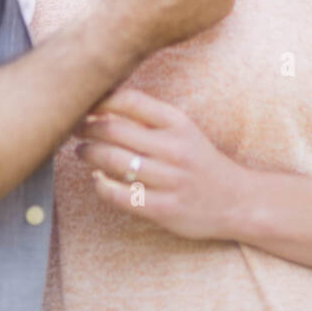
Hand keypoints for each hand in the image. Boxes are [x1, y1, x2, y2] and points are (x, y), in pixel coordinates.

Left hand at [73, 87, 245, 240]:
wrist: (236, 200)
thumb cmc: (199, 160)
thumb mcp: (183, 130)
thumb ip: (149, 118)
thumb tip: (101, 104)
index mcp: (178, 122)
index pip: (130, 101)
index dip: (101, 100)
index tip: (85, 103)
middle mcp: (173, 148)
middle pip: (115, 131)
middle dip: (87, 128)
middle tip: (75, 128)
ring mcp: (169, 180)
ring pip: (114, 162)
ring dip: (89, 155)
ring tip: (82, 152)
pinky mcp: (163, 209)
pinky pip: (120, 195)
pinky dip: (101, 186)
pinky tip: (97, 180)